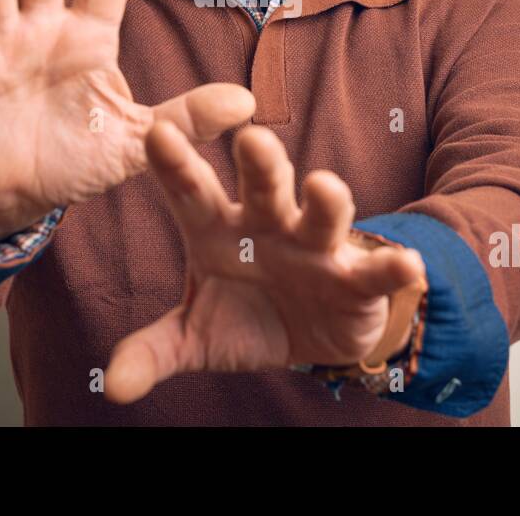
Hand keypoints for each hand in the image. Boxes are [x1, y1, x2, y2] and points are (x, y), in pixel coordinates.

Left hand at [103, 120, 426, 402]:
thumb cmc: (244, 316)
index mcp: (218, 229)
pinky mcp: (358, 279)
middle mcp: (268, 225)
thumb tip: (112, 386)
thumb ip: (155, 351)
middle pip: (262, 188)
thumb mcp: (195, 337)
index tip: (153, 132)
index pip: (190, 191)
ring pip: (323, 216)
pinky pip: (376, 270)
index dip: (173, 164)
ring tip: (324, 185)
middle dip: (260, 164)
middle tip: (251, 138)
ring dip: (327, 201)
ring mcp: (316, 248)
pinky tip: (406, 263)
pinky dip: (392, 266)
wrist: (311, 336)